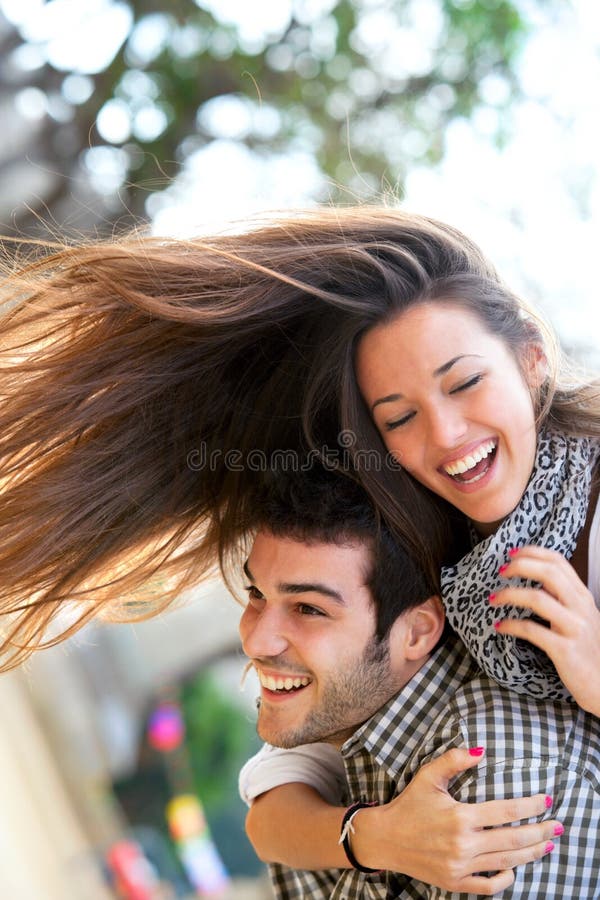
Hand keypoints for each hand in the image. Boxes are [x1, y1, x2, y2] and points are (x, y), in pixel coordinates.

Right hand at [352, 747, 560, 894]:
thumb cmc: (409, 804)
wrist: (386, 838)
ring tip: (547, 844)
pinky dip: (505, 878)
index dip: (531, 806)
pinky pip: (488, 886)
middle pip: (514, 840)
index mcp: (460, 817)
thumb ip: (454, 760)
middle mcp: (464, 844)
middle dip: (540, 832)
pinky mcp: (455, 882)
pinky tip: (515, 868)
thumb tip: (482, 751)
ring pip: (506, 862)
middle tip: (558, 825)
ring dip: (531, 853)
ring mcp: (460, 866)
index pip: (507, 812)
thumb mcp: (428, 776)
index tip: (546, 801)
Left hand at [491, 545, 599, 715]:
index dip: (533, 553)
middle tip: (501, 571)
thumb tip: (538, 580)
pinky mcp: (565, 650)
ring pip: (538, 598)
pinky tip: (500, 626)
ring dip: (509, 594)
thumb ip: (564, 598)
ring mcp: (574, 628)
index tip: (512, 553)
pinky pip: (532, 631)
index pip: (558, 562)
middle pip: (549, 572)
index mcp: (583, 596)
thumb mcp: (581, 618)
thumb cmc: (588, 650)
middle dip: (521, 566)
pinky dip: (511, 625)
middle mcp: (581, 608)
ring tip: (493, 598)